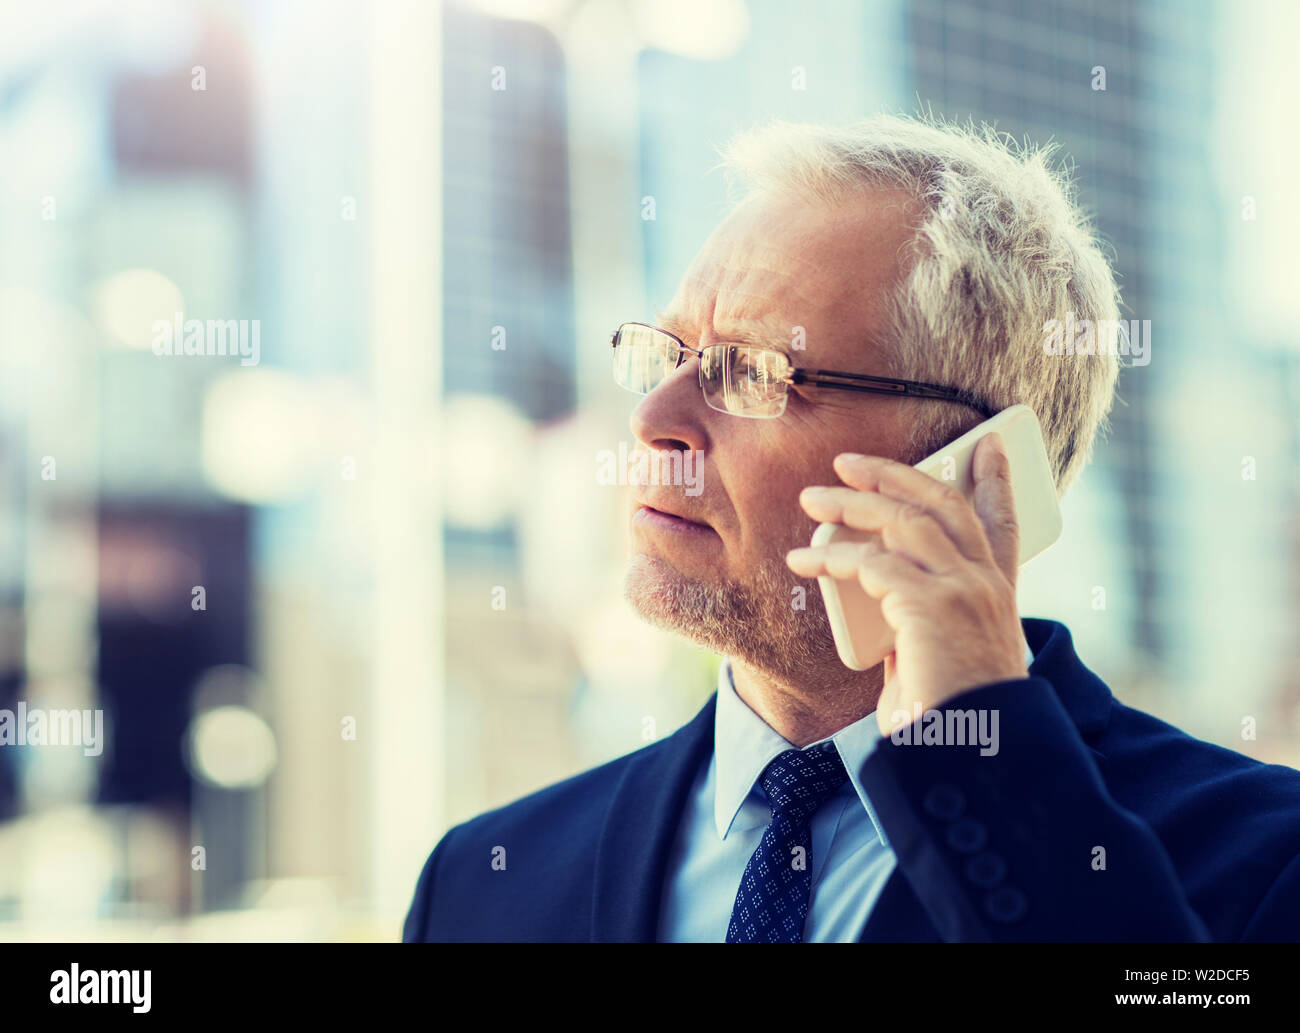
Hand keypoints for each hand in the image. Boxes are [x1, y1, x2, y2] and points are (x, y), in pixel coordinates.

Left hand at [786, 434, 1028, 736]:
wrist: (968, 758)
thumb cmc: (947, 722)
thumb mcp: (937, 662)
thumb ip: (918, 627)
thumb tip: (882, 606)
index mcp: (998, 599)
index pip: (1002, 525)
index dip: (995, 481)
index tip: (987, 446)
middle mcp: (987, 587)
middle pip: (943, 505)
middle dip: (895, 474)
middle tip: (850, 460)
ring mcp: (965, 591)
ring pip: (904, 520)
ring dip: (853, 501)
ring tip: (813, 495)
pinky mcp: (932, 605)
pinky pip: (872, 563)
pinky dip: (833, 555)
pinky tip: (803, 558)